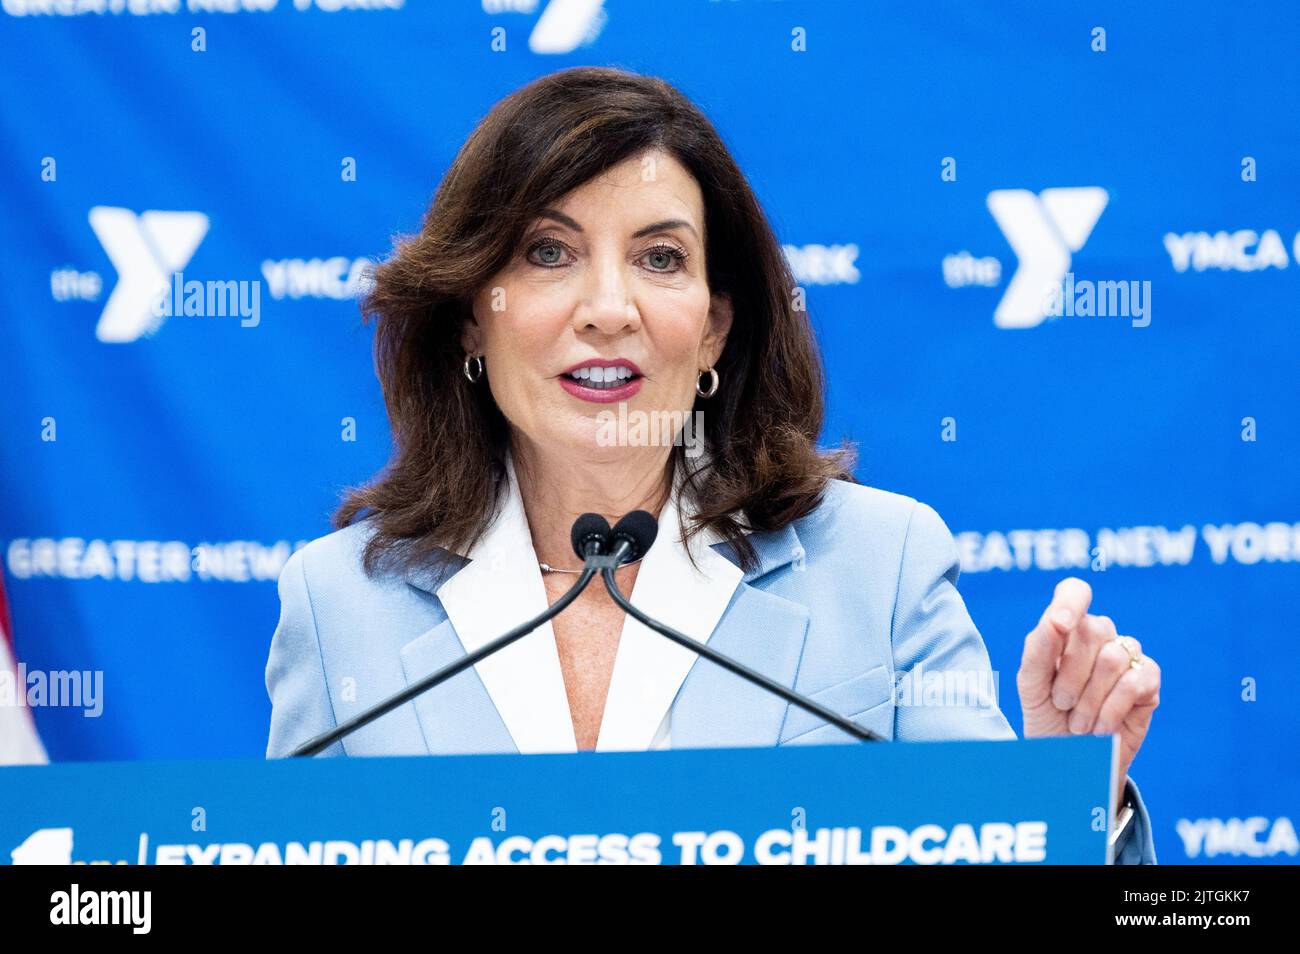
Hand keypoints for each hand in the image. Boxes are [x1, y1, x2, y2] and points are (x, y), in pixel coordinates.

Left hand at [1017, 577, 1160, 809]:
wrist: (1069, 761)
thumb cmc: (1047, 717)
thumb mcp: (1030, 685)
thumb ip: (1038, 649)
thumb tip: (1056, 620)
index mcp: (1066, 628)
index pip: (1074, 592)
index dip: (1071, 602)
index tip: (1059, 626)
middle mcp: (1099, 636)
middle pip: (1093, 629)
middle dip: (1071, 674)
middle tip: (1061, 704)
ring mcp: (1126, 656)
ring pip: (1114, 657)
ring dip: (1090, 699)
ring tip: (1079, 722)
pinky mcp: (1148, 680)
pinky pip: (1136, 681)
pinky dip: (1111, 710)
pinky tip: (1101, 728)